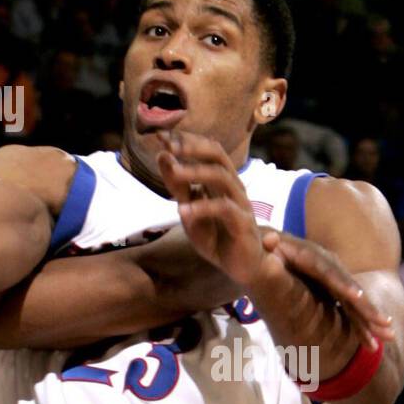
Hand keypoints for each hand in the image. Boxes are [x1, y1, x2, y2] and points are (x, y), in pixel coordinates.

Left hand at [157, 131, 266, 286]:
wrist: (243, 268)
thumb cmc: (217, 237)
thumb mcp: (189, 211)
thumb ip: (178, 187)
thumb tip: (162, 155)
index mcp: (221, 180)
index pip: (207, 149)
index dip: (185, 140)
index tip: (159, 135)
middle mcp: (233, 186)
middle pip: (218, 154)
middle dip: (192, 147)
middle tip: (168, 146)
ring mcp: (240, 203)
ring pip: (222, 176)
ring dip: (195, 172)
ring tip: (173, 172)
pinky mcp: (244, 224)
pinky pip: (225, 209)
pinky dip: (203, 207)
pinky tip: (183, 211)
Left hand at [261, 230, 395, 351]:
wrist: (274, 246)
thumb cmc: (266, 248)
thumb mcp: (265, 243)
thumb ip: (268, 244)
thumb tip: (269, 240)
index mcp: (311, 256)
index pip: (329, 271)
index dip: (342, 283)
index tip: (356, 296)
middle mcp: (329, 267)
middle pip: (350, 288)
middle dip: (367, 307)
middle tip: (384, 324)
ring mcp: (335, 279)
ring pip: (355, 302)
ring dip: (371, 320)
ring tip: (387, 337)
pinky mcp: (336, 291)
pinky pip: (352, 310)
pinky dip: (362, 326)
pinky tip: (372, 344)